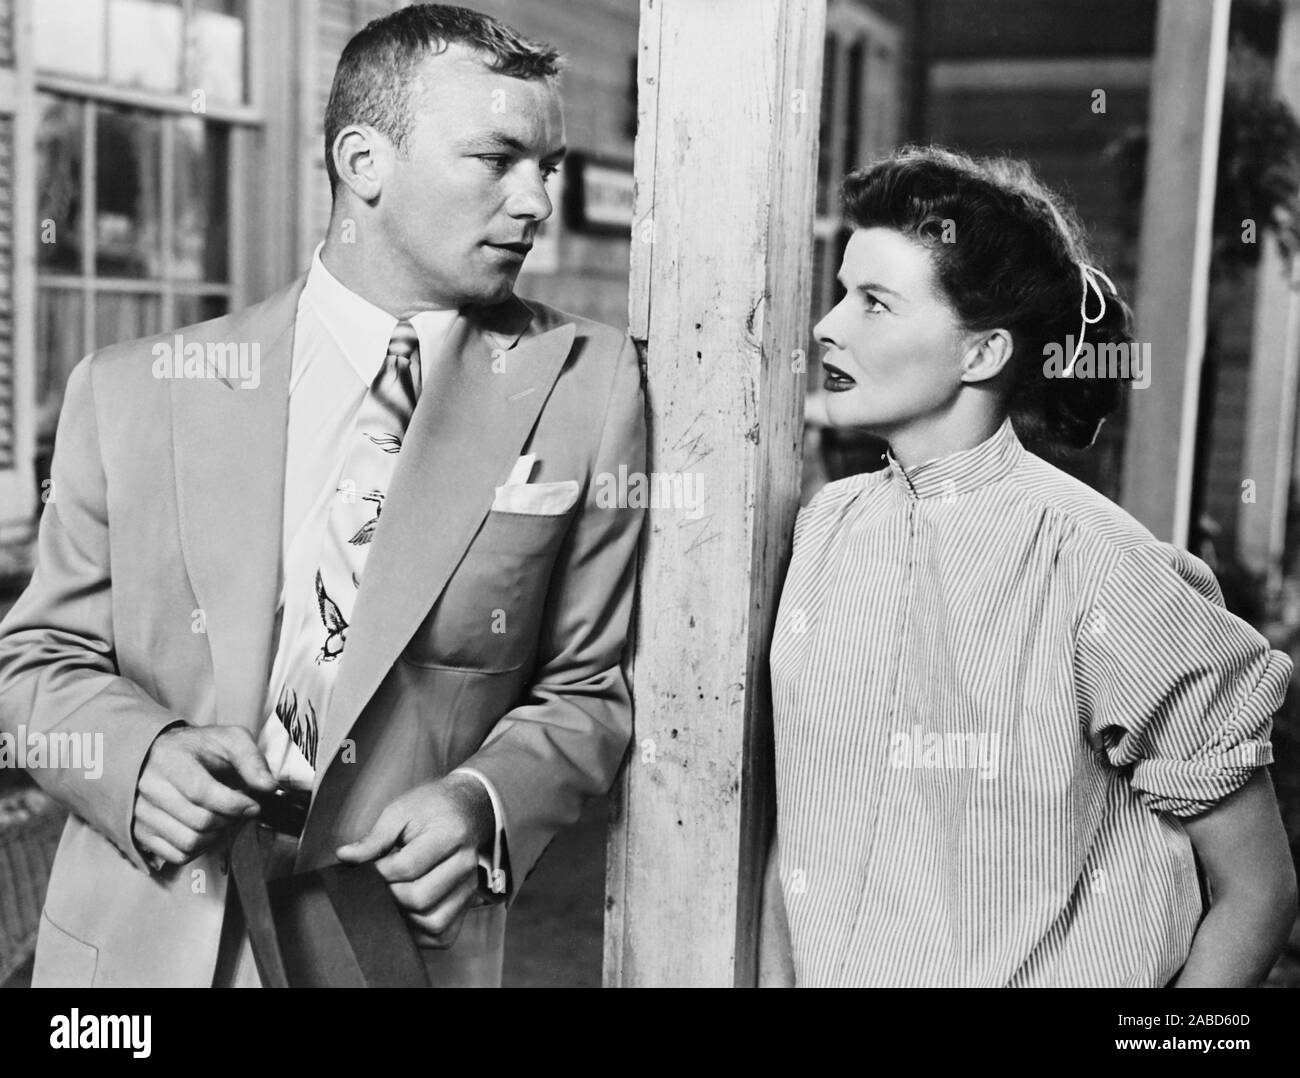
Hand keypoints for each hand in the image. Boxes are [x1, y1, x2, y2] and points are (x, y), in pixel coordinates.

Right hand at [131, 724, 277, 866]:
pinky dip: (200, 849)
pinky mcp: (141, 832)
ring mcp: (141, 812)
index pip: (202, 792)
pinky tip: (208, 832)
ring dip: (217, 836)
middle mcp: (149, 787)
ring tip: (225, 819)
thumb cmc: (198, 748)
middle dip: (230, 820)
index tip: (252, 805)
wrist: (162, 755)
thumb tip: (269, 786)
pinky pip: (176, 855)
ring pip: (189, 842)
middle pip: (199, 821)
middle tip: (240, 811)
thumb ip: (252, 760)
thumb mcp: (230, 740)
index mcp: (170, 759)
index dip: (233, 804)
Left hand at [335, 774, 492, 948]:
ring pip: (434, 923)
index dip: (379, 873)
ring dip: (404, 918)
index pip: (408, 867)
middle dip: (389, 896)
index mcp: (450, 834)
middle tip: (377, 886)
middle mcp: (465, 864)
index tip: (367, 869)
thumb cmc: (434, 808)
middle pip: (420, 898)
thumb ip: (375, 837)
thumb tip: (345, 857)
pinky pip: (443, 935)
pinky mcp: (467, 904)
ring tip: (391, 900)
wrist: (469, 809)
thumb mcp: (402, 810)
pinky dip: (420, 934)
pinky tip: (406, 915)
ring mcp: (469, 887)